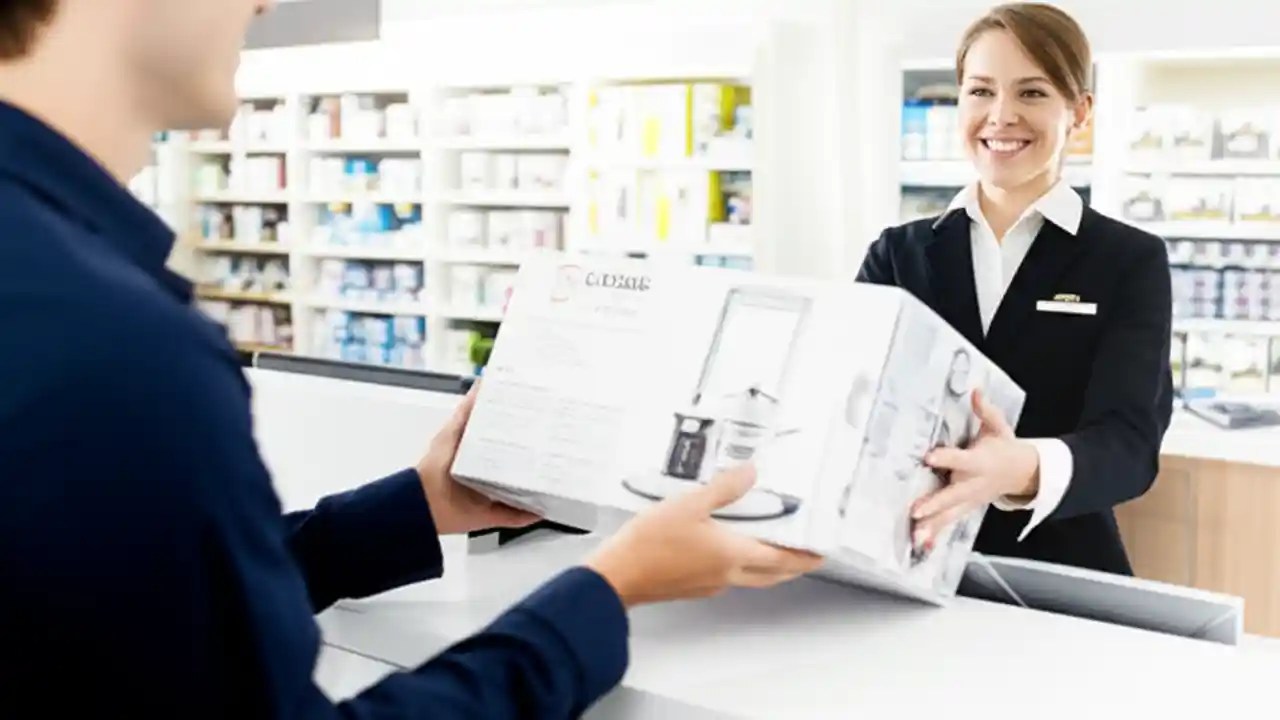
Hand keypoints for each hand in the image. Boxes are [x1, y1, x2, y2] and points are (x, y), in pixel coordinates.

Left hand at [416, 385, 540, 534]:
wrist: (424, 502)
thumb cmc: (436, 465)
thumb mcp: (453, 431)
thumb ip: (467, 411)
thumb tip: (481, 383)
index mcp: (478, 456)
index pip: (505, 443)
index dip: (523, 436)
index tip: (542, 426)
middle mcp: (485, 476)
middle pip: (516, 467)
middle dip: (535, 462)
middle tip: (555, 452)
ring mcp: (489, 497)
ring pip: (520, 493)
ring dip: (536, 490)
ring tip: (556, 481)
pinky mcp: (490, 516)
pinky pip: (515, 516)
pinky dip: (529, 514)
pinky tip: (545, 509)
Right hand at [585, 464, 824, 607]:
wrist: (618, 577)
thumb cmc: (649, 545)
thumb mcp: (688, 504)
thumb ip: (723, 488)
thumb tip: (750, 473)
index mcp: (732, 554)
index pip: (782, 559)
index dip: (805, 556)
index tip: (820, 552)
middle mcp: (726, 574)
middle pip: (772, 575)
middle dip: (793, 566)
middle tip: (805, 556)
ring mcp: (709, 584)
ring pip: (751, 578)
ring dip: (768, 567)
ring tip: (772, 551)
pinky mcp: (692, 587)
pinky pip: (727, 578)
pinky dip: (740, 566)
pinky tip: (726, 551)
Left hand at [912, 389, 1038, 550]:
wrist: (1023, 473)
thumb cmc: (1004, 447)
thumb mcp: (999, 427)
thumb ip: (986, 411)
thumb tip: (976, 391)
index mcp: (978, 461)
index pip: (959, 459)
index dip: (946, 458)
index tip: (929, 457)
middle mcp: (972, 484)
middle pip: (952, 495)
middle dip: (934, 503)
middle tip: (915, 511)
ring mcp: (968, 500)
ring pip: (949, 515)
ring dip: (932, 526)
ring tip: (916, 536)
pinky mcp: (965, 508)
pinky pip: (950, 523)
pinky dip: (936, 535)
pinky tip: (921, 545)